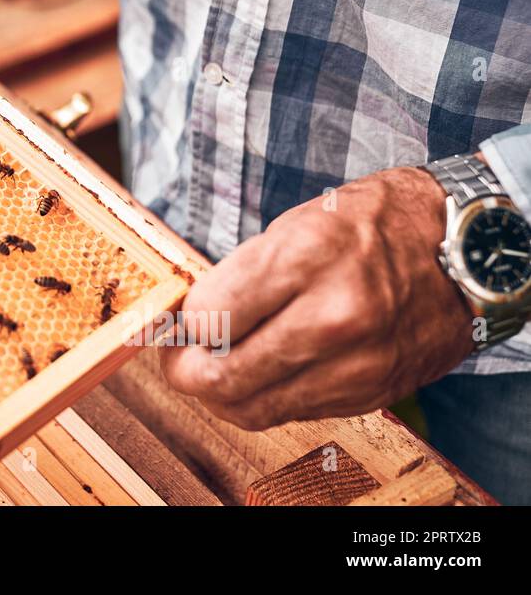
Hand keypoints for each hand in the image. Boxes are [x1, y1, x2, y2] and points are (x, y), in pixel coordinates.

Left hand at [161, 167, 474, 429]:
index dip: (179, 324)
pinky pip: (292, 412)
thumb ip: (239, 276)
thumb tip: (187, 319)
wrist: (462, 252)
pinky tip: (262, 372)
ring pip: (253, 407)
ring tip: (214, 368)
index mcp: (306, 260)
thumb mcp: (295, 225)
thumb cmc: (370, 226)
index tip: (174, 320)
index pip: (207, 317)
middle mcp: (332, 318)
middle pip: (223, 377)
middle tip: (177, 359)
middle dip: (184, 372)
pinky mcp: (370, 393)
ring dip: (220, 394)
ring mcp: (354, 364)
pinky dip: (265, 397)